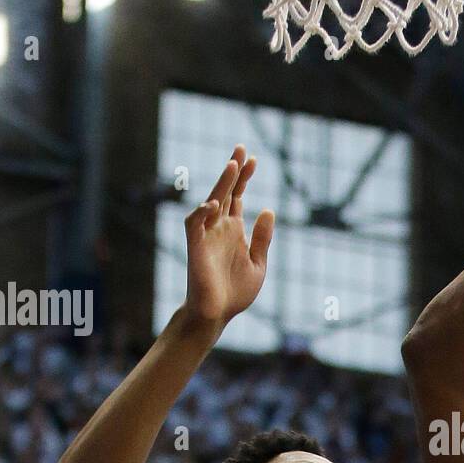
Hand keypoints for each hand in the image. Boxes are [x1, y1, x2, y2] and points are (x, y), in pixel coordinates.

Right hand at [182, 147, 274, 329]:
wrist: (217, 314)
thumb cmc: (235, 293)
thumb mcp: (258, 263)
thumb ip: (262, 238)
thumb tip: (269, 210)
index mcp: (233, 231)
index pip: (237, 197)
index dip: (244, 177)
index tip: (253, 158)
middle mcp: (219, 228)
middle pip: (225, 192)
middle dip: (233, 171)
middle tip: (241, 148)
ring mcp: (206, 236)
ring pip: (211, 202)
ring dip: (221, 184)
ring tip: (233, 165)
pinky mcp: (195, 248)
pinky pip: (194, 225)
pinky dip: (202, 213)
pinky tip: (214, 203)